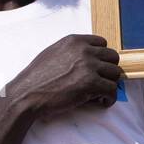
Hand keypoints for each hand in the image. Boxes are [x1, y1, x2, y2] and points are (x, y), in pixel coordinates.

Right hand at [4, 34, 121, 121]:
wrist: (27, 94)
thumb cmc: (37, 77)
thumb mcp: (53, 52)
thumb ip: (72, 51)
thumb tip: (90, 57)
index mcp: (75, 41)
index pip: (103, 43)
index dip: (102, 57)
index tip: (97, 68)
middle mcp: (84, 50)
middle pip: (113, 57)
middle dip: (108, 70)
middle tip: (100, 82)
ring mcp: (89, 66)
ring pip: (116, 74)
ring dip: (109, 84)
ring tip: (99, 94)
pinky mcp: (91, 84)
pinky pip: (113, 90)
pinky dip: (109, 98)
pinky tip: (100, 102)